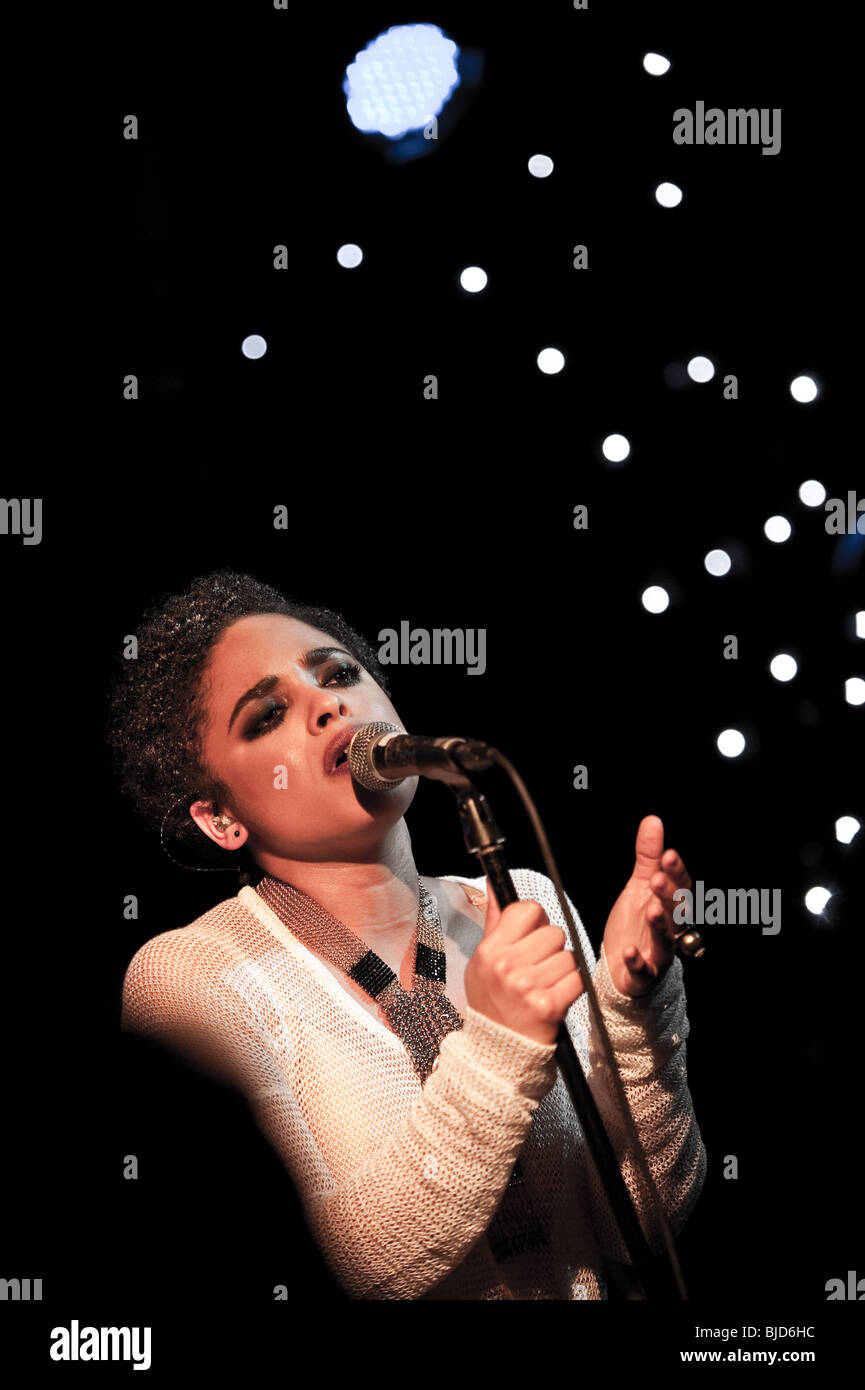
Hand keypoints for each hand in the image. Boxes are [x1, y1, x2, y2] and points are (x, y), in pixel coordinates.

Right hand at [463, 880, 584, 1044]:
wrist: (496, 1049)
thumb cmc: (491, 1003)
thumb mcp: (482, 962)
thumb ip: (495, 922)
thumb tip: (495, 886)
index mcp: (490, 950)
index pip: (527, 910)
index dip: (536, 920)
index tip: (532, 935)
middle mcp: (507, 965)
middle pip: (554, 932)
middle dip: (551, 948)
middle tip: (538, 968)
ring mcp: (528, 986)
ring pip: (568, 956)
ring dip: (562, 970)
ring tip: (544, 985)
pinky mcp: (549, 1005)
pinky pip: (577, 980)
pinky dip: (571, 989)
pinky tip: (554, 997)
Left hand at [601, 815, 691, 997]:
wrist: (621, 965)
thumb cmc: (633, 924)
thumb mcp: (639, 885)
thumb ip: (648, 856)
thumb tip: (653, 821)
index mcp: (670, 905)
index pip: (680, 887)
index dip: (676, 872)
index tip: (668, 855)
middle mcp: (670, 929)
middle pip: (676, 911)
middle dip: (669, 895)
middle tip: (658, 879)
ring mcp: (659, 953)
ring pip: (665, 939)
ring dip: (660, 925)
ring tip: (652, 910)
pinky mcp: (644, 973)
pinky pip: (644, 969)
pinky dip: (637, 961)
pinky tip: (630, 951)